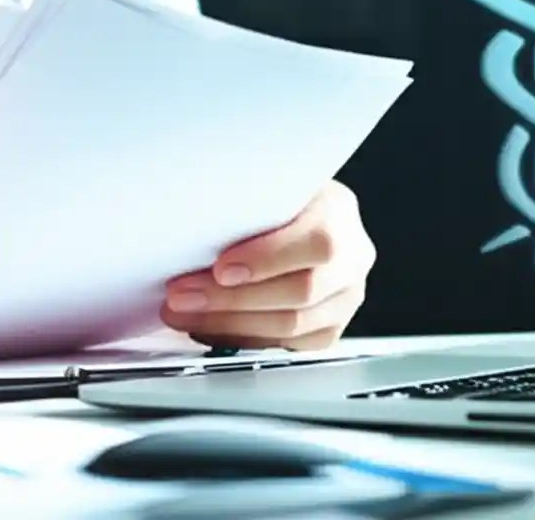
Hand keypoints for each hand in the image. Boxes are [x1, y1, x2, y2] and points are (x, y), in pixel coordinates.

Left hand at [161, 181, 373, 350]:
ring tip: (186, 314)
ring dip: (228, 323)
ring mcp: (345, 296)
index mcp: (337, 212)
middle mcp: (351, 257)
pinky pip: (288, 345)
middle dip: (230, 298)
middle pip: (300, 291)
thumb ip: (245, 205)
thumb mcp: (265, 188)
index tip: (220, 269)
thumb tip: (193, 229)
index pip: (317, 243)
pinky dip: (244, 339)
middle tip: (183, 295)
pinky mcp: (330, 326)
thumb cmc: (275, 202)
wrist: (300, 218)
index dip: (267, 260)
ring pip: (291, 324)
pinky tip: (210, 328)